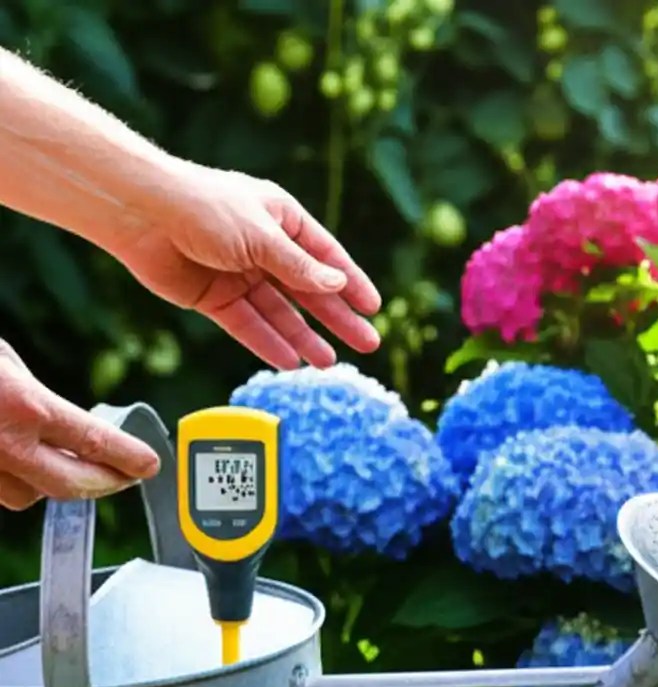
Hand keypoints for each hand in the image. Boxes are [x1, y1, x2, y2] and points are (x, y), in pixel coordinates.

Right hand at [0, 340, 158, 509]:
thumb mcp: (3, 360)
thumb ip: (37, 393)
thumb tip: (60, 413)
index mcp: (27, 407)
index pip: (95, 443)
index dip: (129, 458)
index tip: (150, 465)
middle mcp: (6, 446)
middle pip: (73, 484)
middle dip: (107, 483)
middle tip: (127, 476)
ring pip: (31, 496)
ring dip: (57, 484)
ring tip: (78, 469)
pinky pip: (0, 494)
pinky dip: (20, 484)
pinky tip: (29, 467)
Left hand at [104, 161, 381, 368]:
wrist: (140, 213)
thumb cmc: (204, 207)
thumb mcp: (262, 237)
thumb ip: (299, 267)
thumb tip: (337, 284)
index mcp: (283, 220)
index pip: (326, 257)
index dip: (350, 283)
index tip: (372, 308)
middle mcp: (264, 248)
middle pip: (307, 290)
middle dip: (335, 318)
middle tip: (365, 343)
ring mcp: (239, 275)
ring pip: (279, 312)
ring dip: (303, 337)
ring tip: (327, 362)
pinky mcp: (213, 297)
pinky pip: (247, 324)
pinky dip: (266, 342)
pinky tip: (288, 360)